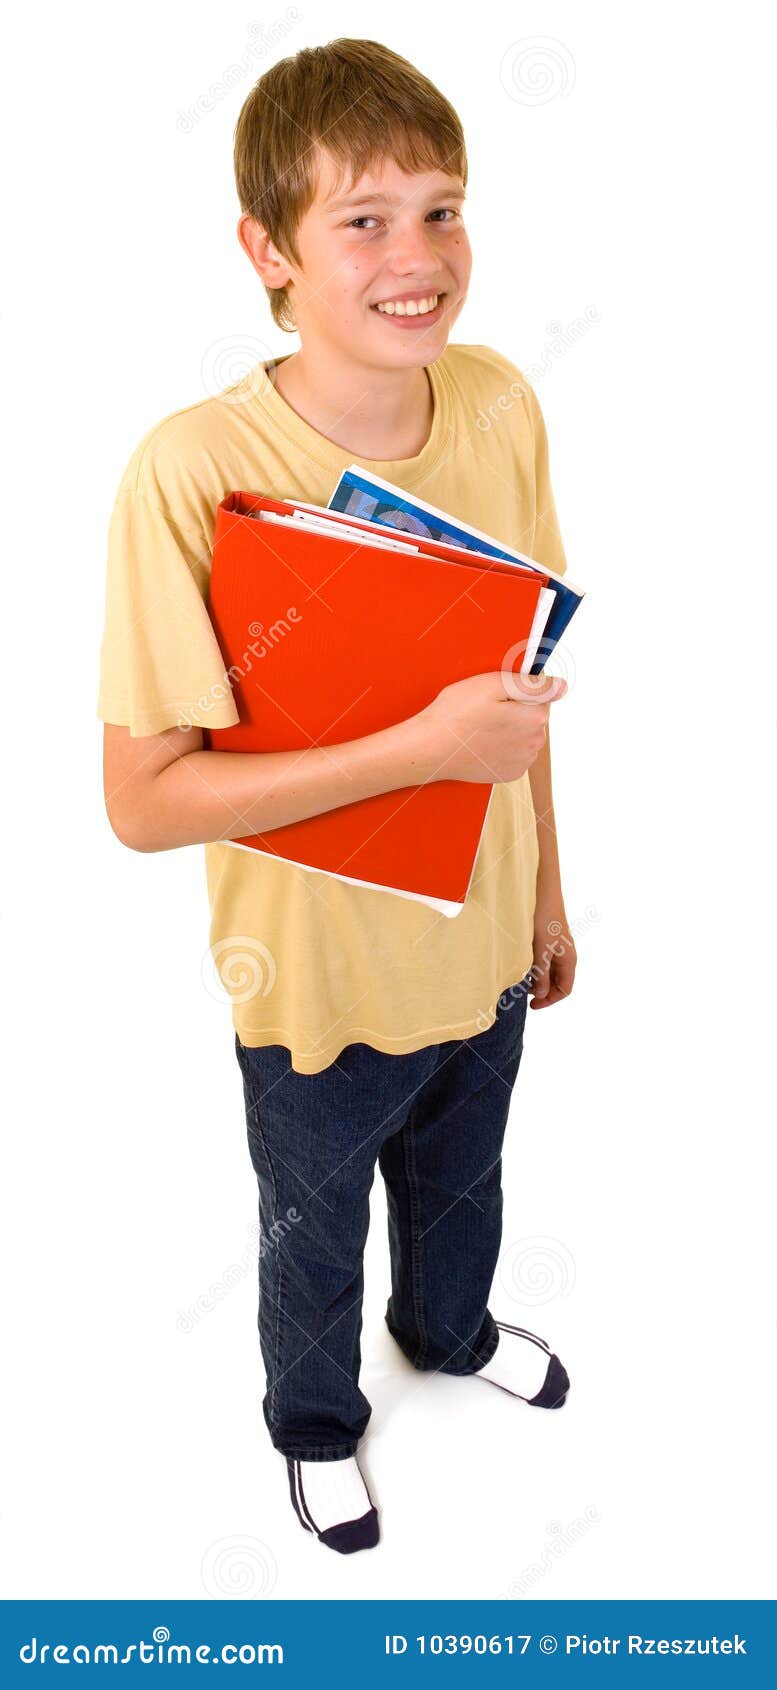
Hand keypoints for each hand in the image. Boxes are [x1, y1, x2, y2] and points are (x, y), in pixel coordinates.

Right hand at [412, 669, 567, 784]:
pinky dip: (502, 747)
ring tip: (480, 727)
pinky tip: (482, 743)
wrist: (430, 750)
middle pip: (533, 716)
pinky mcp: (508, 774)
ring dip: (509, 729)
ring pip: (524, 735)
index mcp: (536, 719)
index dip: (518, 690)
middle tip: (484, 709)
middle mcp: (535, 744)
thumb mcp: (493, 685)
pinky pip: (514, 753)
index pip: (541, 694)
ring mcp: (522, 762)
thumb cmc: (456, 714)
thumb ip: (533, 685)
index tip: (495, 695)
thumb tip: (562, 687)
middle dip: (515, 710)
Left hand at [529, 895, 576, 1009]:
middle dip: (541, 990)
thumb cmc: (543, 918)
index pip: (565, 989)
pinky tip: (518, 964)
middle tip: (522, 991)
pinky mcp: (544, 939)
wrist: (540, 891)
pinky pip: (541, 960)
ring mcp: (554, 947)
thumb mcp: (541, 950)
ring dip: (535, 978)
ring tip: (518, 978)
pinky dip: (531, 966)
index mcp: (569, 959)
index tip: (531, 1004)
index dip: (549, 1000)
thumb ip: (542, 973)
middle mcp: (564, 955)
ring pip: (547, 971)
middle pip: (556, 982)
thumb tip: (541, 994)